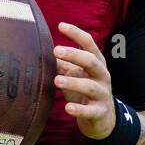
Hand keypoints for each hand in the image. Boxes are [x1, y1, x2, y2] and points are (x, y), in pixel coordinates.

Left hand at [54, 22, 116, 139]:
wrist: (103, 119)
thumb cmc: (83, 91)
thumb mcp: (74, 75)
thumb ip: (62, 64)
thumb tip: (41, 50)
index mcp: (96, 63)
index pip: (89, 44)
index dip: (76, 34)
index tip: (61, 25)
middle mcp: (102, 76)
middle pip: (91, 61)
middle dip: (75, 55)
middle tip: (56, 50)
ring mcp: (103, 94)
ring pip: (90, 86)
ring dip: (74, 82)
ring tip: (57, 80)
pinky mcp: (100, 112)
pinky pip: (90, 111)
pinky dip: (79, 110)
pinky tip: (68, 108)